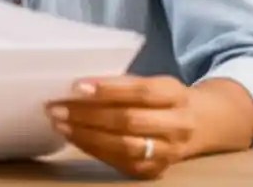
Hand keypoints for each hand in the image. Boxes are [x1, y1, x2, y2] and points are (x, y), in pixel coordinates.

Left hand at [46, 76, 198, 179]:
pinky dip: (92, 148)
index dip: (108, 90)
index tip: (76, 87)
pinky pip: (120, 161)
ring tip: (60, 124)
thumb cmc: (158, 98)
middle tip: (57, 108)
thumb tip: (77, 87)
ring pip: (124, 146)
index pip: (142, 92)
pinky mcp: (155, 170)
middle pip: (130, 121)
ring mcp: (168, 152)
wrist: (196, 125)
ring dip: (86, 135)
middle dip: (88, 115)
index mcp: (175, 94)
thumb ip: (118, 84)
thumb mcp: (147, 82)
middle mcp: (178, 126)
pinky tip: (74, 137)